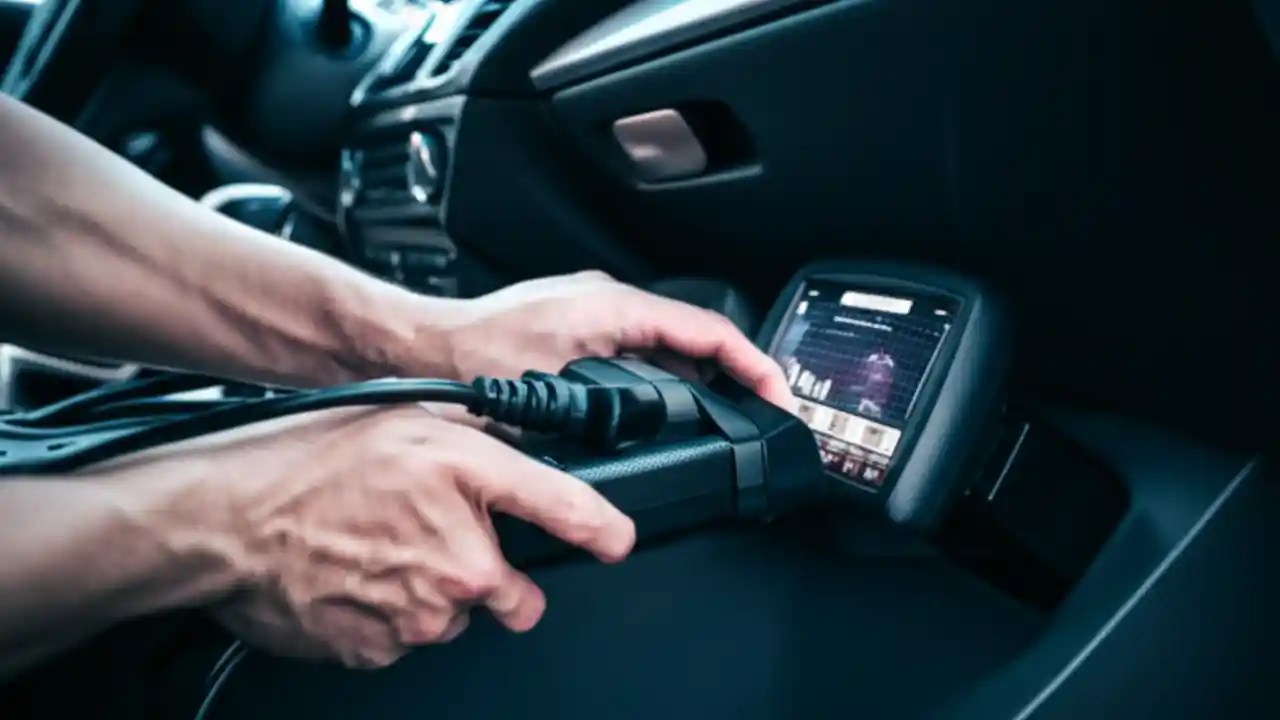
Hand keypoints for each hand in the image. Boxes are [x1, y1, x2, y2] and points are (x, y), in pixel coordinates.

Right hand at [125, 406, 634, 668]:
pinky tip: (360, 575)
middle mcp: (461, 561)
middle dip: (494, 576)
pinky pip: (409, 636)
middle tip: (438, 541)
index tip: (615, 542)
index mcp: (472, 489)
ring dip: (435, 593)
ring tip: (383, 550)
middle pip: (515, 594)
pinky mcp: (384, 649)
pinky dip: (392, 614)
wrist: (227, 519)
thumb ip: (483, 443)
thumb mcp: (412, 418)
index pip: (571, 511)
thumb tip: (524, 457)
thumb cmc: (311, 462)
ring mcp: (423, 615)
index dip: (605, 531)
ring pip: (457, 616)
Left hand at [438, 271, 792, 408]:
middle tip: (764, 411)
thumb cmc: (470, 359)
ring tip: (731, 409)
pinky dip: (669, 371)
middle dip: (737, 372)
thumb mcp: (548, 394)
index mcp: (616, 308)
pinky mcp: (580, 325)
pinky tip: (671, 402)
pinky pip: (644, 344)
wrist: (424, 344)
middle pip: (697, 335)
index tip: (777, 396)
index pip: (709, 332)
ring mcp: (596, 310)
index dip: (753, 365)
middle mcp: (610, 300)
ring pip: (671, 340)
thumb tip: (649, 434)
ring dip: (702, 373)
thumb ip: (605, 409)